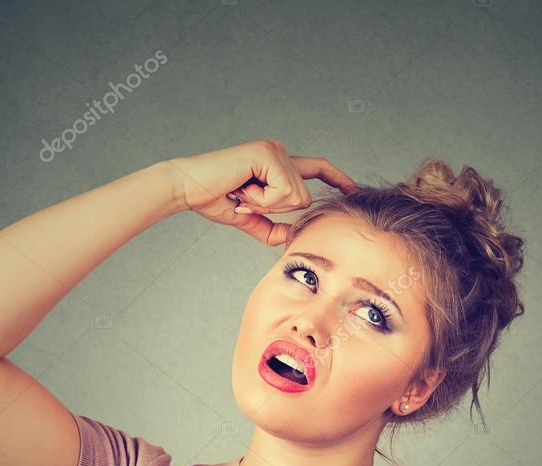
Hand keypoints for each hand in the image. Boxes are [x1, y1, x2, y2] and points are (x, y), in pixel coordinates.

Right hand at [166, 140, 357, 245]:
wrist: (188, 190)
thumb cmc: (214, 200)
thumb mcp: (250, 218)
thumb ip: (272, 227)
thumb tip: (292, 238)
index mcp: (277, 164)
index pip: (316, 168)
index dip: (336, 178)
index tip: (352, 190)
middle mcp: (279, 153)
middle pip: (303, 197)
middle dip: (276, 210)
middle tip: (244, 200)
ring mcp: (274, 151)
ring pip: (295, 196)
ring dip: (266, 205)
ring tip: (241, 193)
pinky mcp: (267, 153)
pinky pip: (282, 192)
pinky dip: (262, 200)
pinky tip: (242, 189)